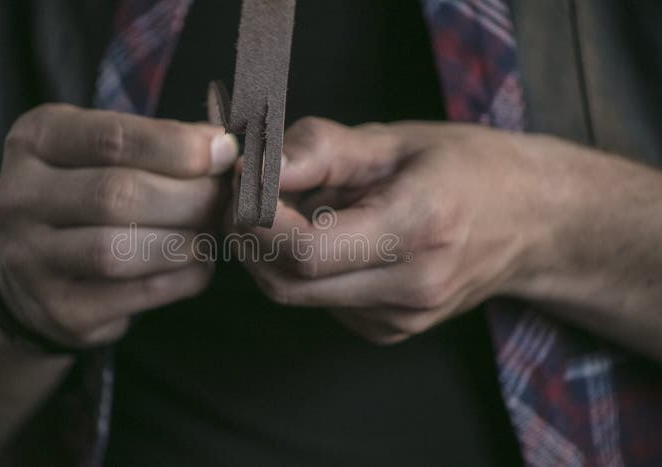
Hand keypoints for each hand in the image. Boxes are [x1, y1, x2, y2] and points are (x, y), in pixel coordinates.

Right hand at [0, 104, 237, 346]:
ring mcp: (30, 260)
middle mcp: (18, 198)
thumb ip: (158, 142)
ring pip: (122, 250)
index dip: (178, 146)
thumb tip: (222, 148)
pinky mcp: (61, 310)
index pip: (111, 139)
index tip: (223, 150)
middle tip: (223, 196)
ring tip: (210, 229)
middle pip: (117, 194)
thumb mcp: (104, 150)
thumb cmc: (86, 192)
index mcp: (34, 141)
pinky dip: (183, 275)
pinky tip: (196, 261)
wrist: (34, 267)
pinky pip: (139, 292)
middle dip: (189, 195)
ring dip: (186, 239)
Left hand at [233, 117, 559, 343]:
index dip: (259, 222)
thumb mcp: (395, 140)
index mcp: (419, 227)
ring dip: (279, 255)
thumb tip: (259, 167)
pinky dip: (308, 272)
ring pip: (300, 297)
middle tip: (254, 196)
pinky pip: (323, 305)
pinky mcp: (393, 331)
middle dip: (254, 240)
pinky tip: (335, 239)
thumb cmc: (467, 168)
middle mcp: (412, 286)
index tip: (245, 186)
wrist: (534, 222)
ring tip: (307, 211)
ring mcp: (403, 318)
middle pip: (291, 283)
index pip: (308, 252)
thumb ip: (322, 150)